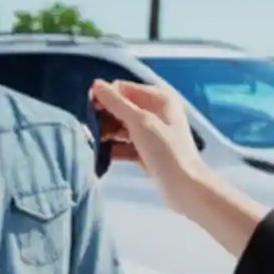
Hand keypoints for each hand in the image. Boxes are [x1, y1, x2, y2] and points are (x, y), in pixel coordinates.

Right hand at [90, 78, 268, 255]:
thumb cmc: (166, 151)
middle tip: (87, 127)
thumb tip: (95, 84)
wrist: (186, 188)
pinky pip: (125, 144)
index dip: (105, 97)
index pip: (124, 89)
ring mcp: (152, 133)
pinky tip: (99, 154)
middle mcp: (156, 112)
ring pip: (122, 127)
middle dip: (104, 116)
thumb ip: (117, 103)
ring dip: (106, 132)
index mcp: (159, 98)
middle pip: (122, 108)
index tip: (87, 110)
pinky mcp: (147, 151)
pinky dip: (114, 147)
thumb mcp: (140, 123)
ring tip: (91, 141)